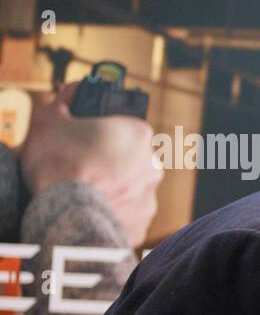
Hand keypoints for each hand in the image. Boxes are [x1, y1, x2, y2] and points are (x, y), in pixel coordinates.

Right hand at [18, 81, 162, 246]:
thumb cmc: (58, 162)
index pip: (125, 128)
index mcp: (138, 134)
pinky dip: (112, 212)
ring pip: (130, 188)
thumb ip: (66, 99)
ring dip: (113, 188)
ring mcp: (150, 197)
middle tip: (81, 166)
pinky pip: (127, 214)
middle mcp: (153, 165)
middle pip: (130, 158)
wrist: (64, 213)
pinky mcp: (142, 223)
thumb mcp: (50, 118)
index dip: (102, 133)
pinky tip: (91, 211)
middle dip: (110, 161)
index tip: (85, 140)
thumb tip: (74, 91)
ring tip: (84, 192)